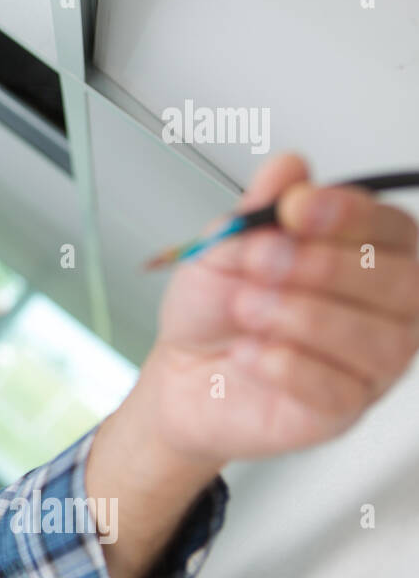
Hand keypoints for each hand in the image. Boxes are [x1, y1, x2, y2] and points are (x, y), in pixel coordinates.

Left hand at [139, 152, 418, 465]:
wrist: (180, 374)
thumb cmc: (215, 310)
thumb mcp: (223, 249)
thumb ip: (257, 211)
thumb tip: (288, 168)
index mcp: (365, 257)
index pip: (391, 230)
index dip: (349, 215)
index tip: (295, 207)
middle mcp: (383, 310)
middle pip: (401, 283)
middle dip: (324, 265)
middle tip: (259, 259)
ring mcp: (370, 365)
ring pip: (378, 340)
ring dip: (303, 316)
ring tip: (246, 307)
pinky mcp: (342, 410)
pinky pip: (340, 391)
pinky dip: (291, 367)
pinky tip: (251, 354)